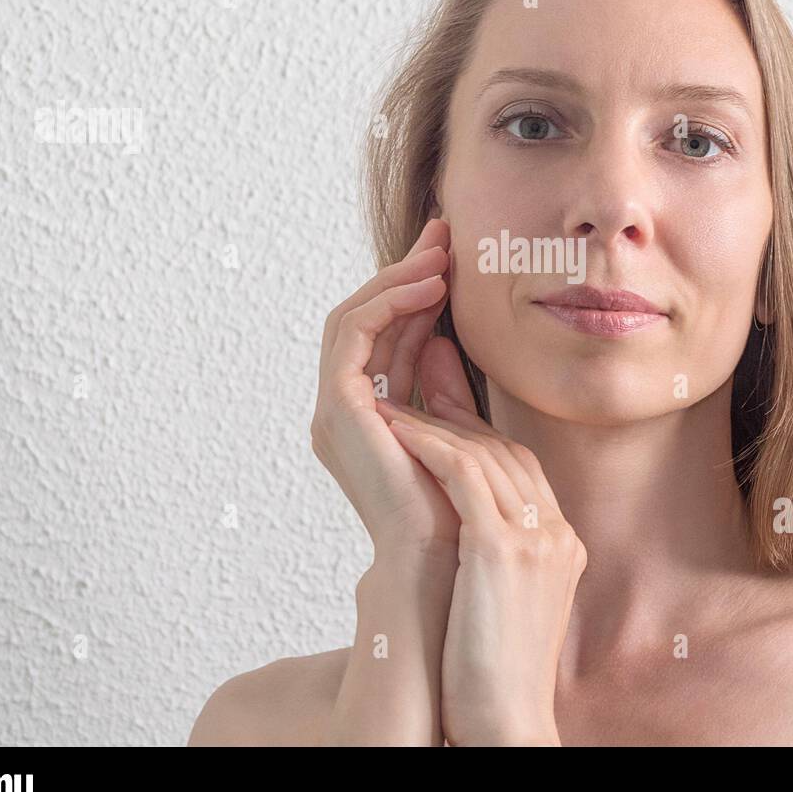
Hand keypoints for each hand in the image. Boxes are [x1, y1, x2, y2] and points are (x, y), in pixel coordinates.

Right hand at [309, 216, 474, 558]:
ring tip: (443, 256)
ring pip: (354, 317)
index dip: (415, 292)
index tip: (451, 257)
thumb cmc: (458, 505)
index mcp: (366, 416)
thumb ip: (442, 382)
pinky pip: (353, 333)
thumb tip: (445, 338)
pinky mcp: (338, 407)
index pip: (385, 336)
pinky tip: (430, 287)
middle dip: (405, 272)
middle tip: (446, 233)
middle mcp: (342, 410)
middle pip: (365, 319)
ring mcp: (334, 410)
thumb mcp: (454, 427)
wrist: (445, 557)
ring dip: (398, 280)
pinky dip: (388, 303)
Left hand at [375, 395, 586, 746]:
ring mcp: (535, 540)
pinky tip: (397, 425)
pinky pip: (464, 474)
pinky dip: (430, 442)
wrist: (506, 726)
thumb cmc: (492, 677)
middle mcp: (554, 534)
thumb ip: (491, 554)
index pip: (518, 466)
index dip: (474, 427)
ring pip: (483, 453)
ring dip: (433, 418)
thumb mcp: (501, 603)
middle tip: (416, 365)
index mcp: (559, 544)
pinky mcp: (504, 551)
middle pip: (504, 448)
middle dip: (456, 406)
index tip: (438, 398)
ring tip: (391, 394)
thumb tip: (460, 530)